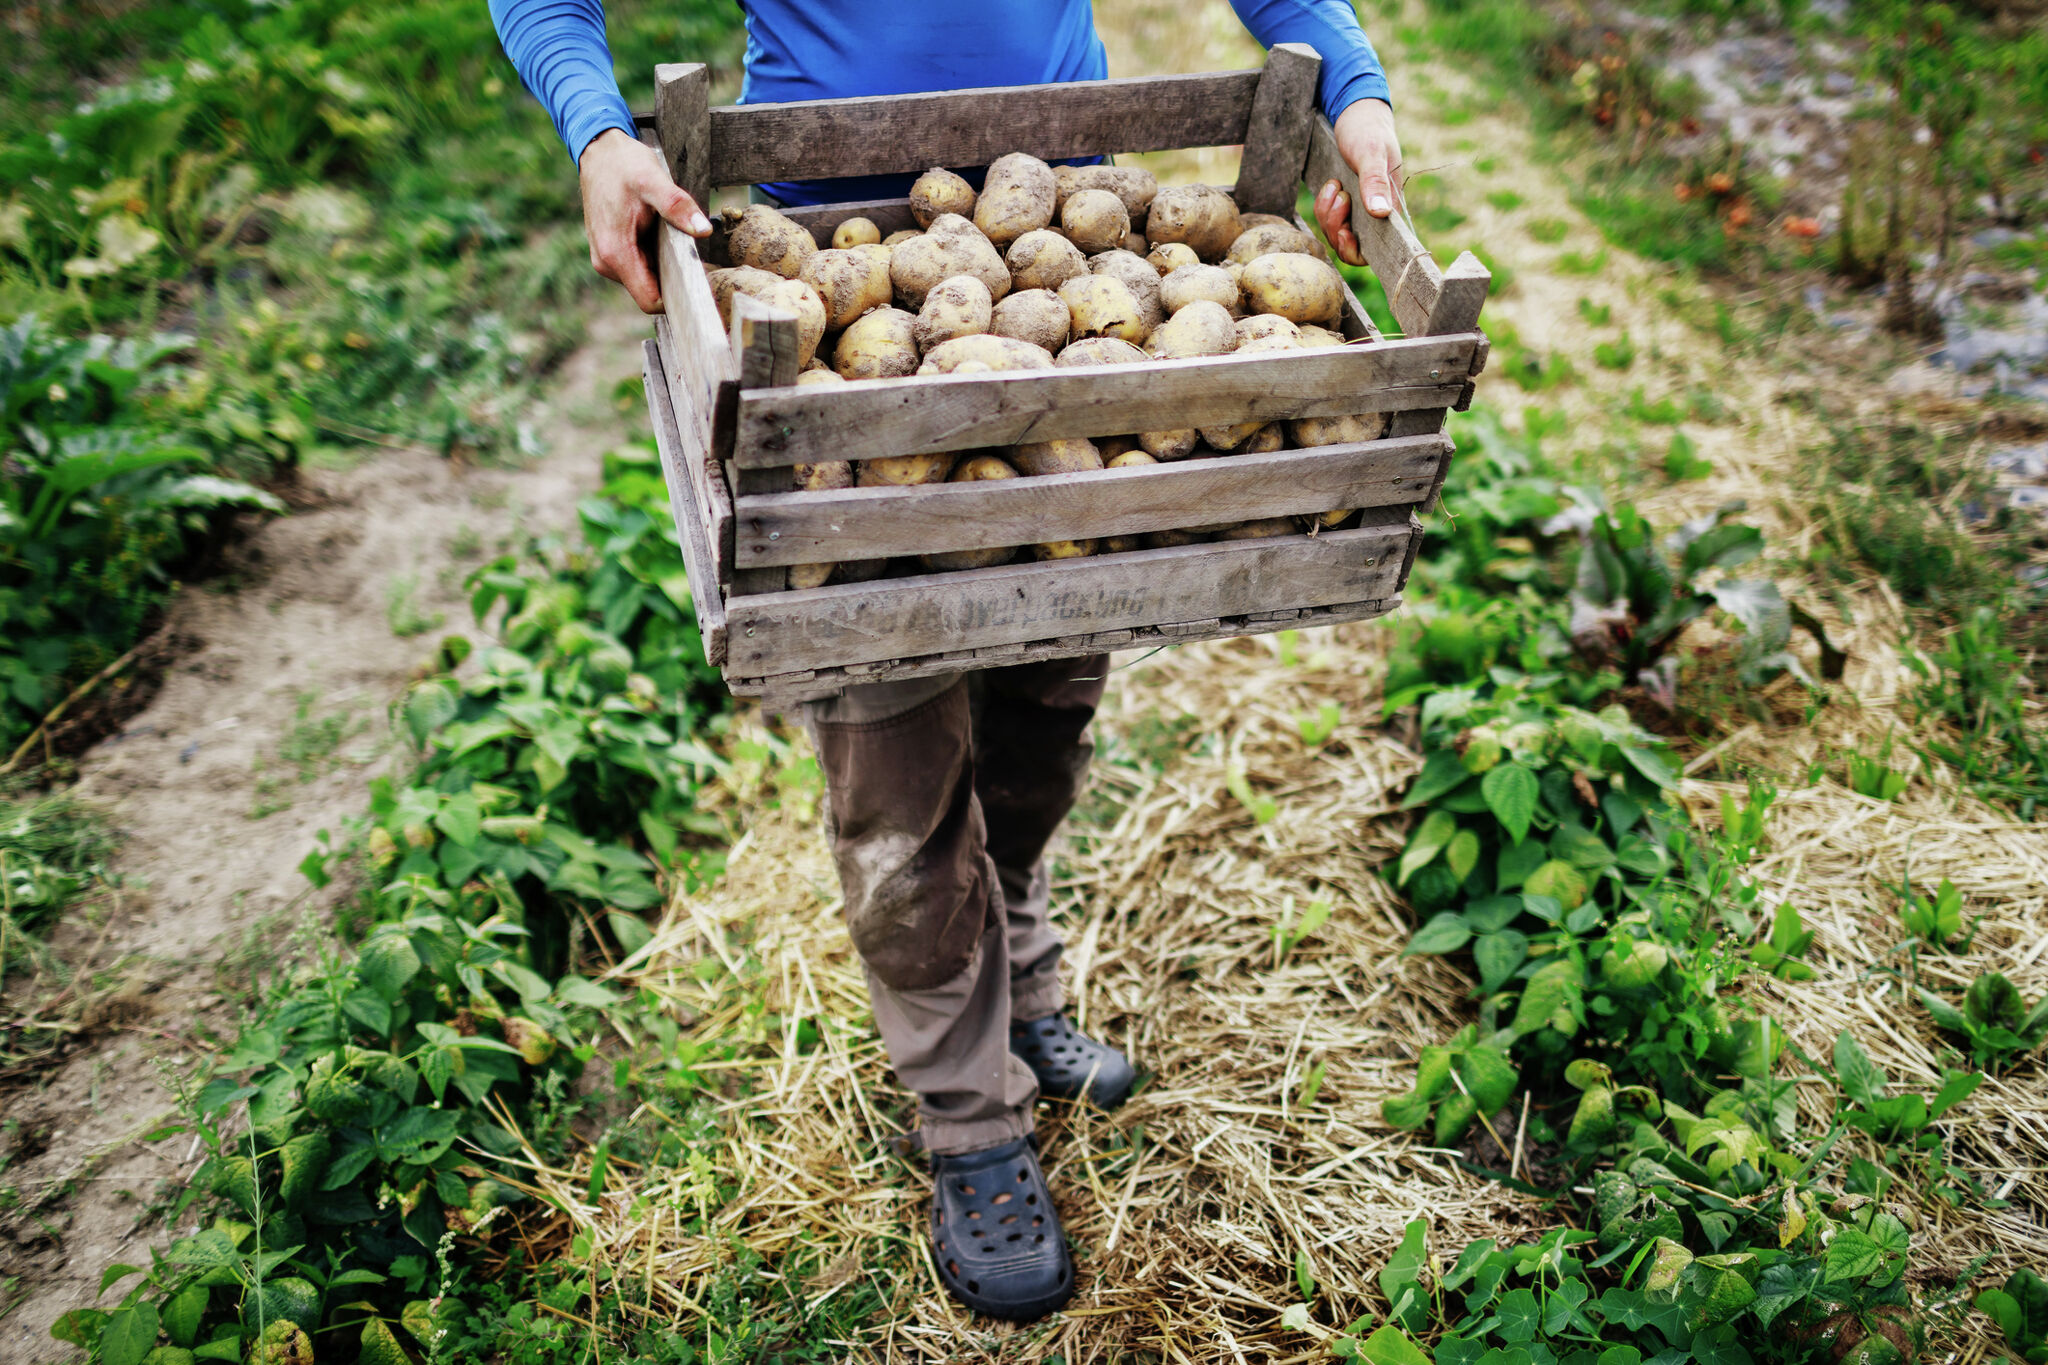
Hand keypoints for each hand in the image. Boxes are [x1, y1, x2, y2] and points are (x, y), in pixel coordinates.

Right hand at [578, 127, 711, 312]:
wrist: (599, 152)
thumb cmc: (624, 165)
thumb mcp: (653, 180)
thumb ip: (677, 207)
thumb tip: (703, 230)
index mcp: (616, 253)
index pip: (650, 300)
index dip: (676, 296)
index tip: (697, 279)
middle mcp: (606, 263)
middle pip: (650, 292)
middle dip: (672, 278)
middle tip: (689, 249)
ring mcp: (605, 259)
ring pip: (645, 280)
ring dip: (663, 265)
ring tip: (669, 235)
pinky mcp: (609, 253)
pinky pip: (638, 267)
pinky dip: (653, 257)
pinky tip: (658, 234)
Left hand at [1313, 98, 1401, 267]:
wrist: (1355, 114)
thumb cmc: (1369, 131)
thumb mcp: (1372, 153)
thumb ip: (1375, 182)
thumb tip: (1381, 213)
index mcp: (1390, 209)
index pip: (1374, 250)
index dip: (1355, 251)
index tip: (1344, 233)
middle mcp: (1374, 215)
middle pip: (1348, 246)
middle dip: (1336, 227)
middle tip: (1340, 196)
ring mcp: (1357, 210)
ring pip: (1334, 232)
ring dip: (1327, 213)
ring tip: (1334, 185)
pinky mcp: (1342, 203)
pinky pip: (1326, 217)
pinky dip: (1322, 205)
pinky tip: (1330, 184)